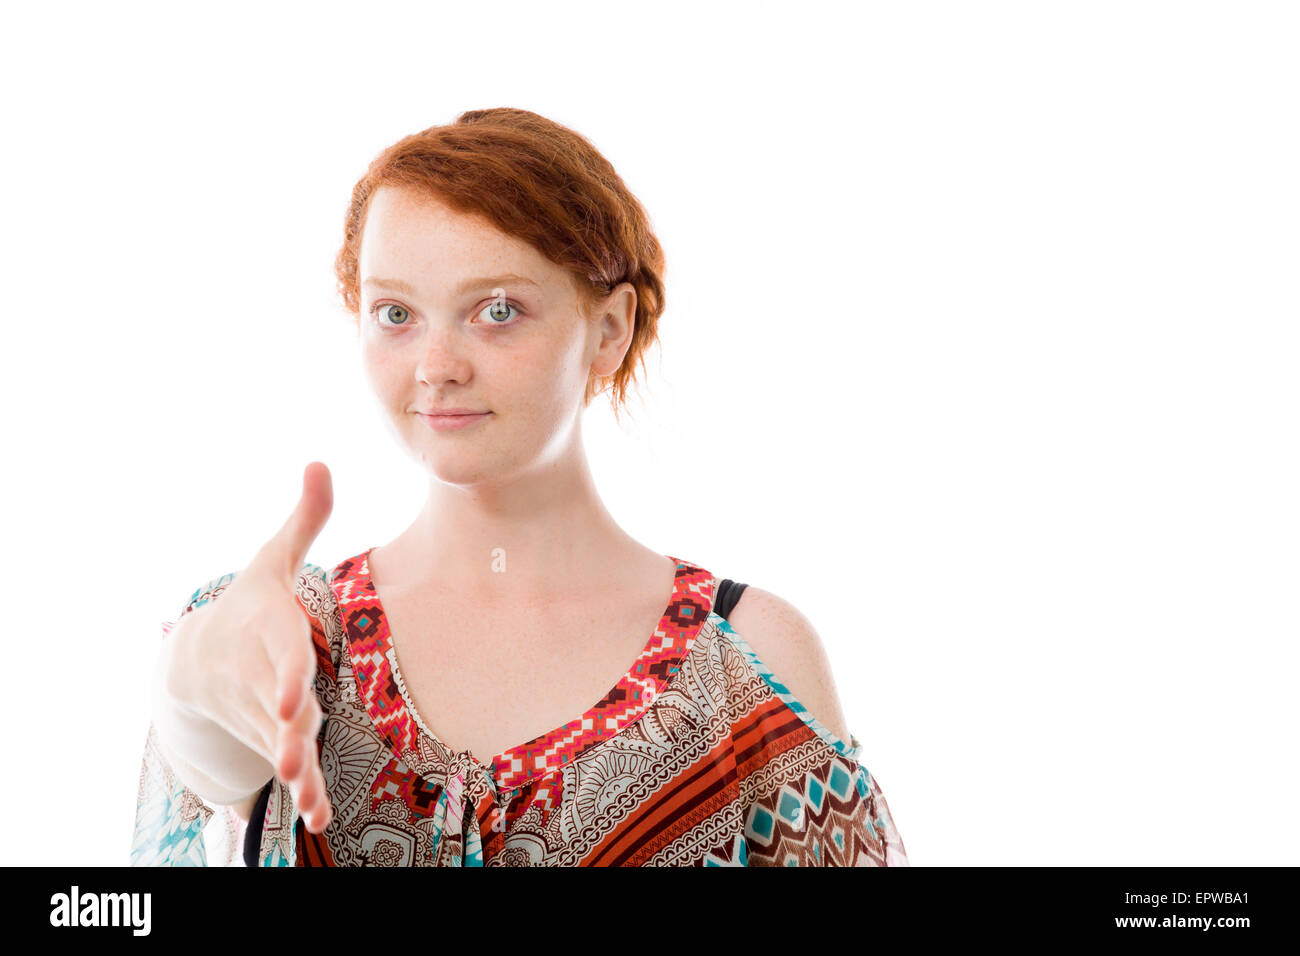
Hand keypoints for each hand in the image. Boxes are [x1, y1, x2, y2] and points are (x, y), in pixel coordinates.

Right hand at [167, 462, 334, 832]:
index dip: (286, 672)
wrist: (200, 659)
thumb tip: (321, 460)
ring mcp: (267, 713)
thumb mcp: (272, 561)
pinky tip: (319, 816)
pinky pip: (291, 766)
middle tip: (292, 753)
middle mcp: (265, 678)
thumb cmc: (250, 605)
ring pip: (283, 743)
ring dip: (297, 770)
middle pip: (279, 706)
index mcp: (269, 634)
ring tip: (309, 797)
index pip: (280, 654)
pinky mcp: (277, 736)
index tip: (292, 691)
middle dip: (285, 730)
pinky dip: (305, 790)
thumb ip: (304, 519)